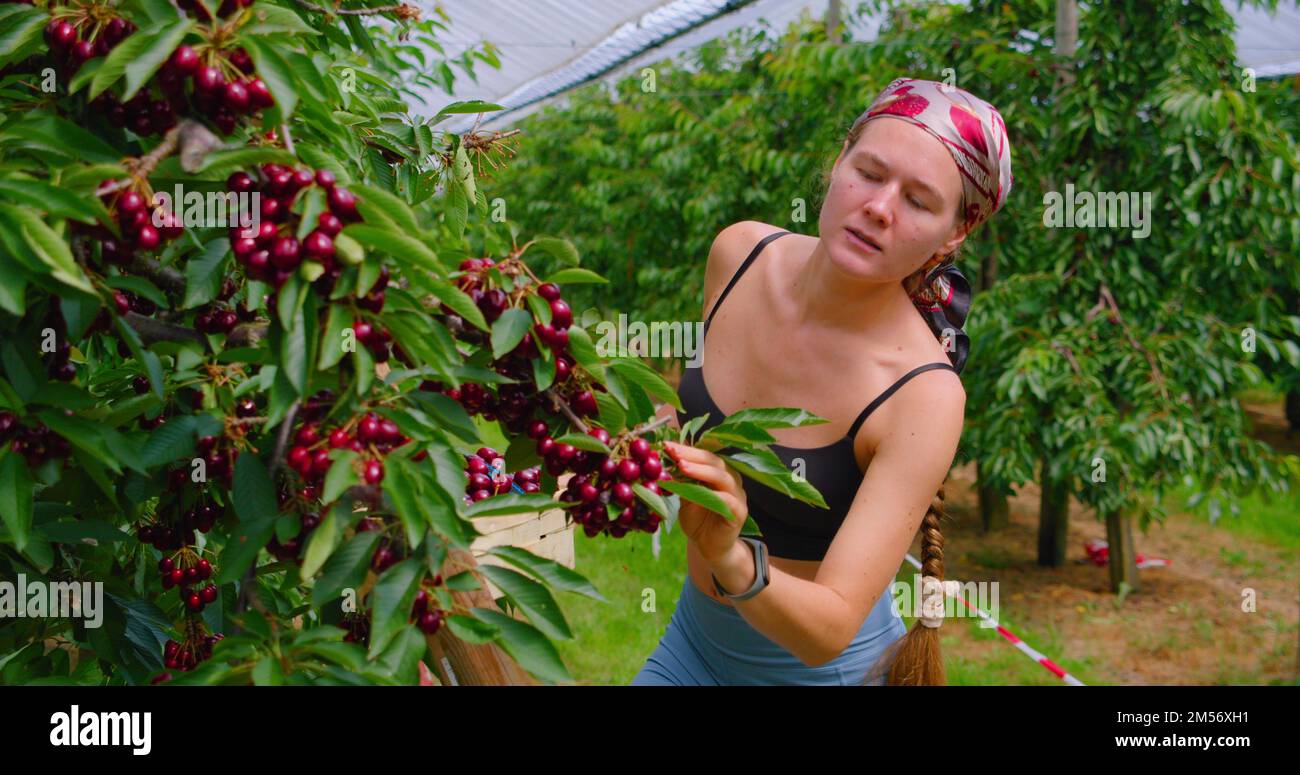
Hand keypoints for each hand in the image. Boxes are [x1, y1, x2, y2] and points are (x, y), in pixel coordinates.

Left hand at [662, 440, 747, 564]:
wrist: (709, 548)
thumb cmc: (698, 521)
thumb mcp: (685, 499)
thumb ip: (681, 483)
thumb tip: (664, 464)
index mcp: (718, 473)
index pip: (704, 456)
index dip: (686, 450)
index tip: (667, 445)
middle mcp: (730, 480)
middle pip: (714, 461)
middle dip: (692, 455)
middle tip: (673, 452)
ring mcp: (737, 496)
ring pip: (723, 478)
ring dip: (702, 471)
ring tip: (682, 467)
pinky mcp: (739, 513)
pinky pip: (729, 501)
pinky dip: (714, 495)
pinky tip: (700, 492)